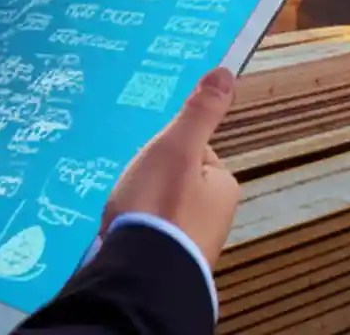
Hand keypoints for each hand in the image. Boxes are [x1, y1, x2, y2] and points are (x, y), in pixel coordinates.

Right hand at [101, 68, 240, 267]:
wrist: (139, 276)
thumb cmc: (159, 206)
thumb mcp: (177, 147)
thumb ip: (200, 112)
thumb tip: (225, 73)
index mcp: (223, 187)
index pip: (193, 152)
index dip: (166, 151)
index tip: (149, 163)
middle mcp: (216, 218)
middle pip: (175, 182)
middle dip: (150, 184)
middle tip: (133, 192)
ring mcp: (193, 244)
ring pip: (160, 210)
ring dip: (141, 210)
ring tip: (124, 215)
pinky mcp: (170, 264)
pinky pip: (150, 236)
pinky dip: (137, 233)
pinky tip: (123, 236)